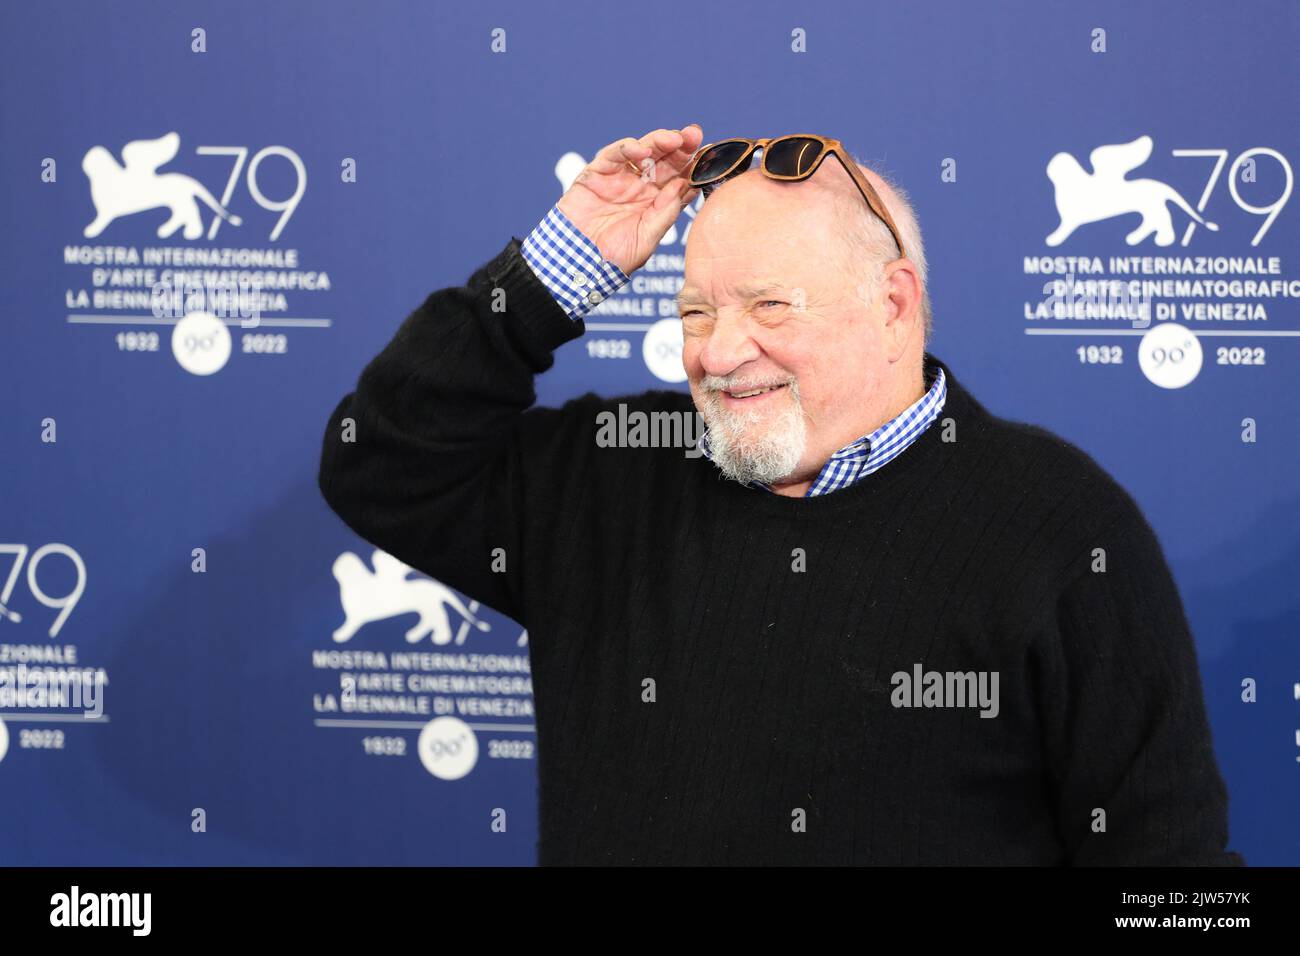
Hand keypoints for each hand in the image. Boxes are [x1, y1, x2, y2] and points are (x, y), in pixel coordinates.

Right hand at [556, 125, 703, 274]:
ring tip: (674, 140)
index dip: (694, 165)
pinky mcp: (596, 173)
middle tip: (694, 135)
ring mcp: (620, 178)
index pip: (680, 178)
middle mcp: (641, 187)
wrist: (577, 264)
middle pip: (665, 160)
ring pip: (643, 151)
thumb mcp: (647, 239)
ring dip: (660, 141)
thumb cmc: (613, 259)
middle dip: (681, 146)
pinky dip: (627, 147)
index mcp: (656, 203)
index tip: (710, 154)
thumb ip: (665, 213)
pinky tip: (641, 149)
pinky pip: (614, 154)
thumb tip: (684, 185)